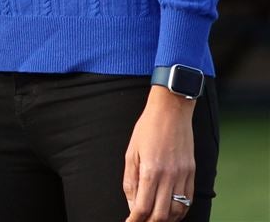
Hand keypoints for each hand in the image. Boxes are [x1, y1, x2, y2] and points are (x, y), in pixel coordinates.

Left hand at [123, 87, 195, 221]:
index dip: (135, 220)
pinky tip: (171, 212)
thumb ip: (130, 181)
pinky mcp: (192, 173)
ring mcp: (183, 176)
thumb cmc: (147, 129)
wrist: (171, 112)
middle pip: (161, 214)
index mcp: (150, 171)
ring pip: (177, 211)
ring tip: (154, 219)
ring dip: (166, 220)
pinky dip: (179, 211)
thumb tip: (132, 204)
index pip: (143, 207)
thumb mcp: (131, 152)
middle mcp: (169, 177)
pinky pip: (188, 200)